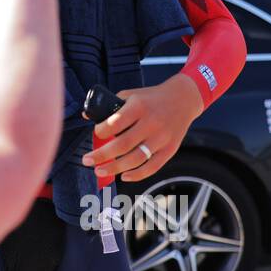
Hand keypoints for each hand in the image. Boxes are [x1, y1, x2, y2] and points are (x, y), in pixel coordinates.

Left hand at [81, 74, 204, 180]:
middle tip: (86, 160)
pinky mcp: (170, 149)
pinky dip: (137, 175)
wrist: (183, 99)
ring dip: (115, 168)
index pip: (115, 122)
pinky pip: (152, 167)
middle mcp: (151, 123)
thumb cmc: (151, 98)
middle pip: (123, 144)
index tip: (96, 133)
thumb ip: (110, 105)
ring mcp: (161, 138)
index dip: (101, 131)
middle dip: (101, 155)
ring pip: (136, 159)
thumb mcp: (130, 95)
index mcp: (139, 106)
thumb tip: (86, 116)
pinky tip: (123, 176)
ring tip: (99, 171)